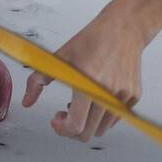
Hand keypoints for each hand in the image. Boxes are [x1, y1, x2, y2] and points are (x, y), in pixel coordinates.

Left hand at [22, 12, 146, 141]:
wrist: (123, 28)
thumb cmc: (91, 41)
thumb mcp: (59, 58)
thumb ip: (38, 81)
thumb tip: (27, 103)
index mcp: (88, 84)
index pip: (76, 125)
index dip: (62, 129)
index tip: (56, 119)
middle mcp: (108, 93)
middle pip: (88, 133)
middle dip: (72, 129)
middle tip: (65, 113)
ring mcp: (124, 96)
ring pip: (102, 129)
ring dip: (88, 122)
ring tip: (80, 103)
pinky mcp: (134, 96)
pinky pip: (115, 118)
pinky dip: (102, 115)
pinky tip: (95, 98)